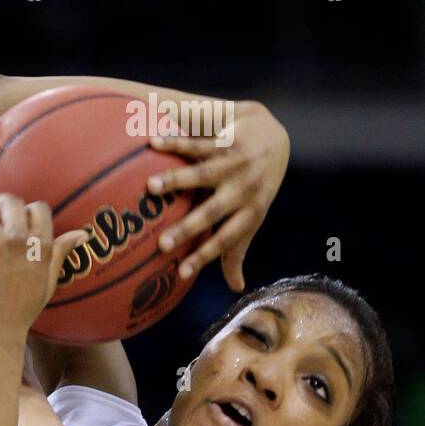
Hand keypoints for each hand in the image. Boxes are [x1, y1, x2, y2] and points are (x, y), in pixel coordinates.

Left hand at [0, 191, 86, 360]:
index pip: (38, 208)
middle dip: (0, 204)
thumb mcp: (46, 283)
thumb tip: (82, 234)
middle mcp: (19, 242)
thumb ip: (60, 254)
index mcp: (40, 247)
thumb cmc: (21, 312)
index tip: (16, 218)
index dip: (26, 210)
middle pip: (10, 202)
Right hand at [145, 100, 289, 290]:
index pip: (225, 240)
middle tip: (163, 244)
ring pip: (203, 173)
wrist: (275, 137)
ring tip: (151, 187)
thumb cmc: (257, 188)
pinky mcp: (227, 140)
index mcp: (249, 212)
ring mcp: (235, 164)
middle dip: (188, 227)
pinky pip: (199, 143)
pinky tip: (152, 143)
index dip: (204, 257)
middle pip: (213, 211)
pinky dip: (175, 143)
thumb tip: (236, 288)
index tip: (181, 273)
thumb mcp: (253, 219)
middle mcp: (243, 189)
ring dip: (176, 179)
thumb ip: (238, 250)